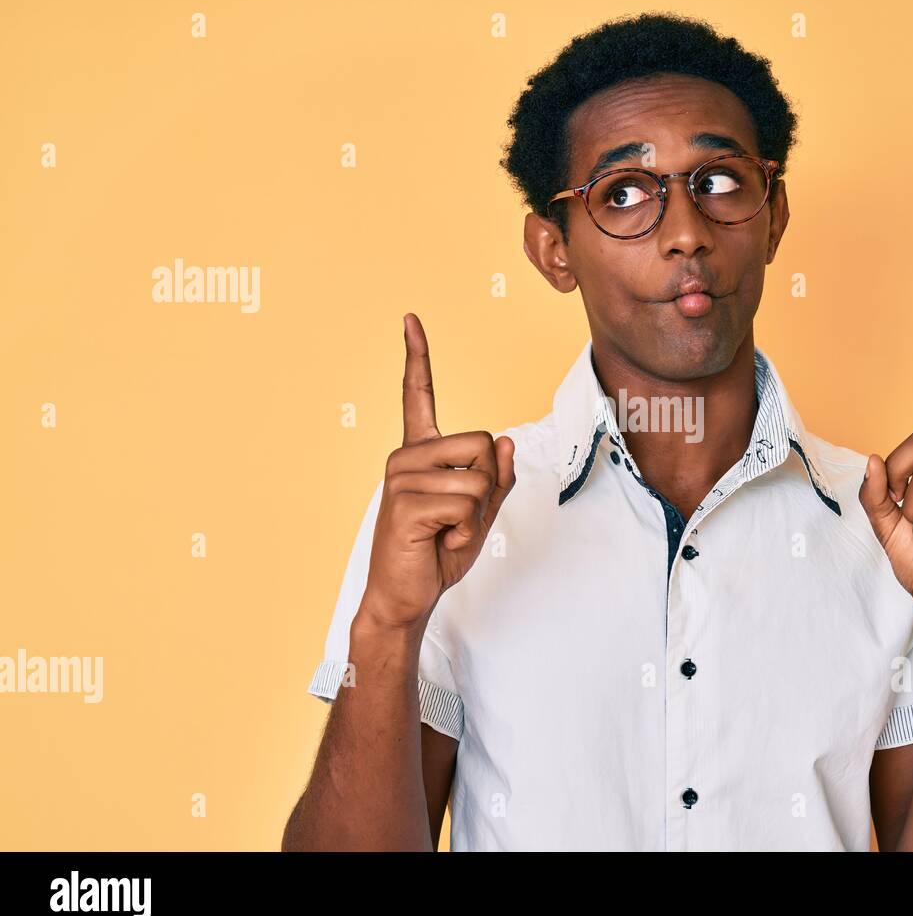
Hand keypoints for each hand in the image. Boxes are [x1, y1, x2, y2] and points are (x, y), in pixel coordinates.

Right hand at [358, 313, 515, 631]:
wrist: (406, 597)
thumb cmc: (438, 553)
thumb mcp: (480, 514)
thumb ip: (496, 479)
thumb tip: (506, 442)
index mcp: (420, 453)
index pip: (418, 396)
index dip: (417, 357)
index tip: (411, 318)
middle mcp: (406, 456)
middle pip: (484, 442)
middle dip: (489, 485)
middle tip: (458, 518)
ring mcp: (402, 477)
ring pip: (480, 477)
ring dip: (477, 514)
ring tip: (446, 532)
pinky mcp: (406, 502)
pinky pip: (467, 502)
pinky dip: (467, 530)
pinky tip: (440, 541)